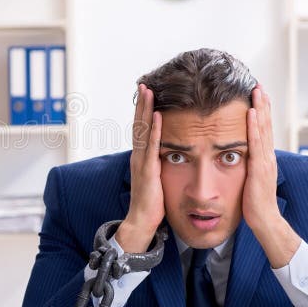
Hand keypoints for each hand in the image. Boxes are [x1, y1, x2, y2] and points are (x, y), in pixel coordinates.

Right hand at [116, 84, 164, 252]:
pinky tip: (158, 116)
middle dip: (142, 104)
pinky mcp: (148, 171)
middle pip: (139, 124)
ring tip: (148, 91)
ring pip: (143, 131)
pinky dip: (154, 130)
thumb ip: (160, 164)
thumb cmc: (153, 203)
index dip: (144, 111)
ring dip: (146, 110)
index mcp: (142, 157)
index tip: (147, 93)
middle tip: (145, 84)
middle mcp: (138, 156)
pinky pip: (152, 146)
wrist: (142, 223)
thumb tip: (168, 154)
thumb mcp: (157, 178)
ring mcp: (141, 162)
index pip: (142, 129)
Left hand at [243, 85, 298, 266]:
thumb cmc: (253, 203)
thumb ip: (247, 166)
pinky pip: (257, 143)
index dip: (261, 112)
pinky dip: (255, 126)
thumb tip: (239, 157)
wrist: (264, 221)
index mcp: (264, 158)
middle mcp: (267, 156)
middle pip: (266, 125)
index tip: (257, 95)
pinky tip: (252, 112)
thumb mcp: (249, 179)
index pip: (263, 130)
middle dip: (263, 104)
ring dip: (261, 108)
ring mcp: (266, 161)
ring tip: (257, 90)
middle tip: (258, 84)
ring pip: (264, 129)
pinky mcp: (260, 168)